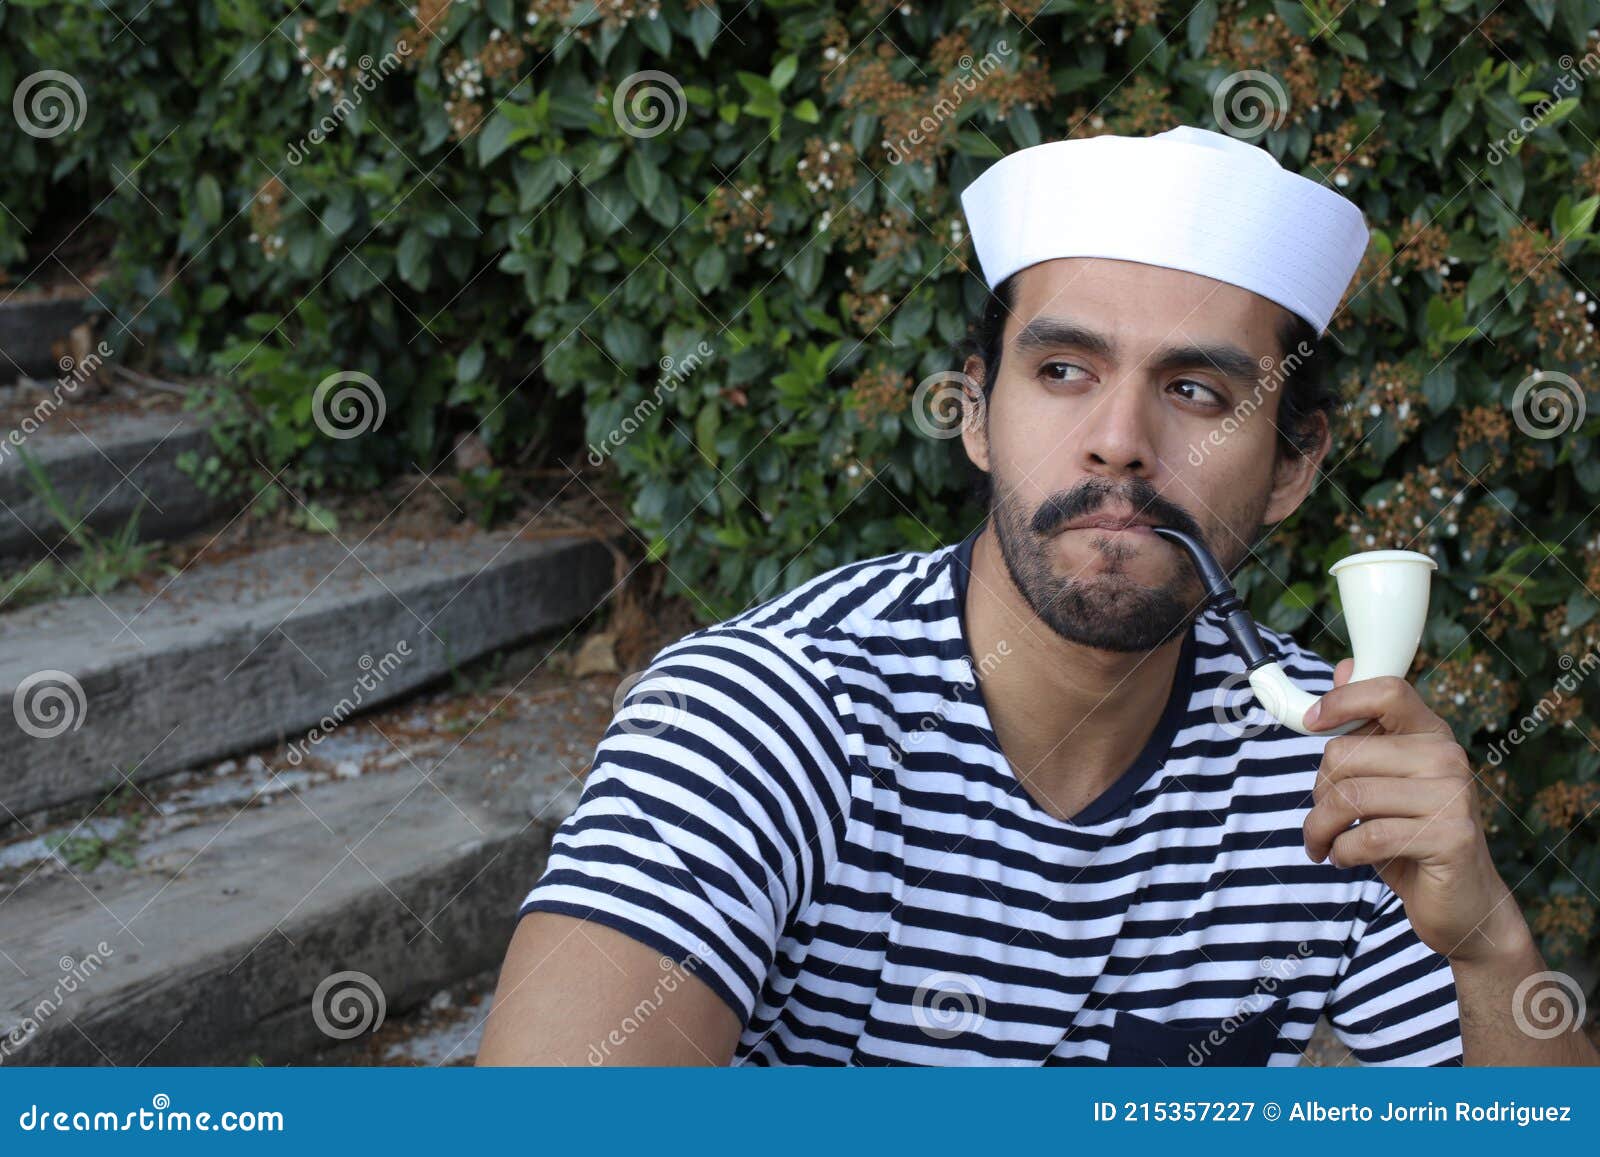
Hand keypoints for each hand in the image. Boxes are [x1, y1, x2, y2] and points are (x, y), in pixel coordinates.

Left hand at [1301, 659, 1525, 964]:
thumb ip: (1365, 731)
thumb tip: (1344, 667)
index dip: (1340, 701)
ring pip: (1349, 797)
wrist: (1462, 903)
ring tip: (1322, 843)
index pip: (1387, 690)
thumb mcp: (1384, 780)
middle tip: (1320, 817)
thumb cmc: (1411, 837)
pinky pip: (1368, 836)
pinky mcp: (1450, 837)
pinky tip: (1344, 859)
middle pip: (1345, 754)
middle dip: (1317, 790)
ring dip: (1320, 827)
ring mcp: (1452, 796)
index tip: (1310, 723)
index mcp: (1430, 735)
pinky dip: (1342, 852)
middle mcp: (1446, 757)